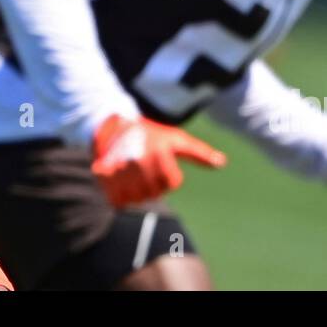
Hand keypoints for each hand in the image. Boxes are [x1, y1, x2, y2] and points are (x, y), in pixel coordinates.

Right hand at [91, 114, 226, 206]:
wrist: (112, 125)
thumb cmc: (151, 134)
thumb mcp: (176, 139)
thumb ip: (199, 153)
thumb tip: (222, 162)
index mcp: (159, 153)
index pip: (172, 183)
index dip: (169, 175)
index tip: (161, 162)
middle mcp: (139, 162)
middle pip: (154, 193)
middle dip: (152, 184)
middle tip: (146, 167)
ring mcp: (120, 170)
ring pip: (137, 199)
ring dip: (137, 191)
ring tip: (134, 173)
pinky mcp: (104, 178)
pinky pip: (119, 201)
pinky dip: (121, 195)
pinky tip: (121, 180)